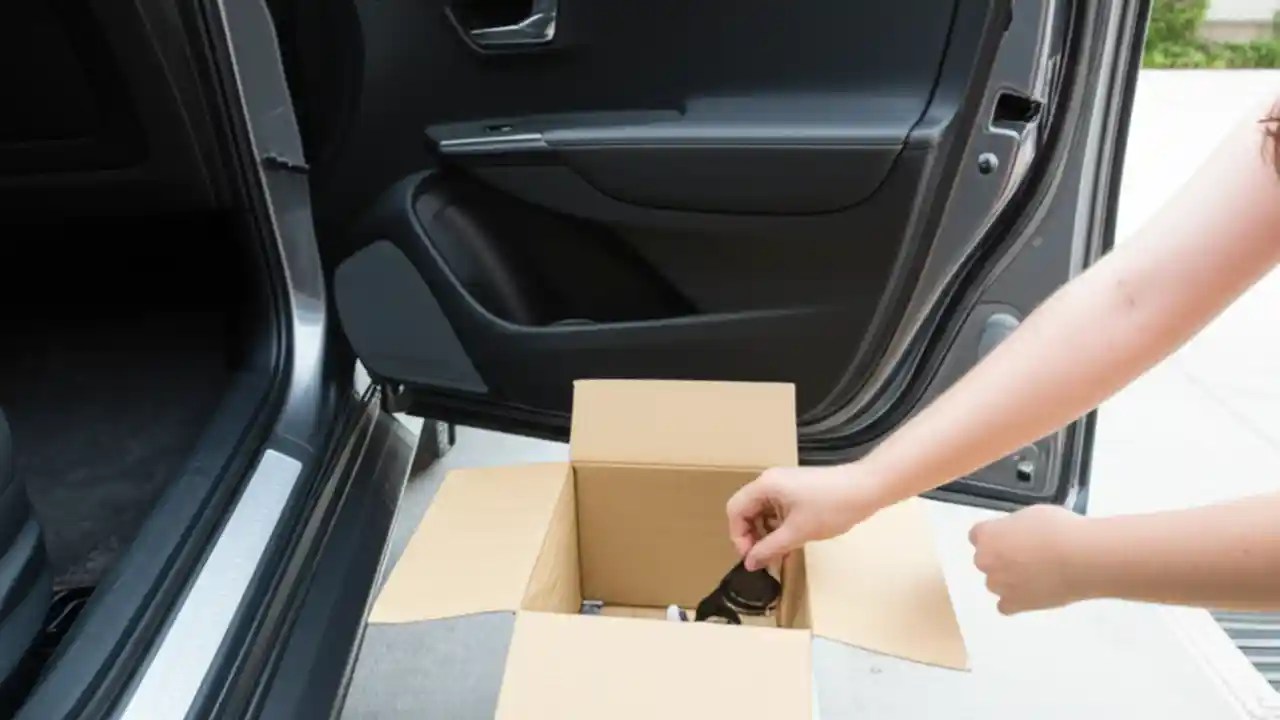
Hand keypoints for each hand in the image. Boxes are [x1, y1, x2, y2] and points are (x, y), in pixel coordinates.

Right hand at [726, 464, 882, 570]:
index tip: (752, 558)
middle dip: (751, 536)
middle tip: (765, 558)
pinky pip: (777, 509)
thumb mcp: (797, 532)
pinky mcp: (797, 489)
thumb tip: (750, 563)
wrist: (867, 488)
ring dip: (766, 533)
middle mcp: (770, 481)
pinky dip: (778, 526)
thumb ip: (769, 548)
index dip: (738, 537)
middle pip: (747, 510)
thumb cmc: (830, 508)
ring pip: (762, 511)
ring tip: (779, 552)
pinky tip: (790, 540)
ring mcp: (784, 484)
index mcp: (765, 486)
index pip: (735, 510)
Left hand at [970, 504, 1092, 614]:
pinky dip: (1016, 601)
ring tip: (1037, 576)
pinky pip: (1005, 606)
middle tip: (1028, 557)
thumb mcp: (1031, 515)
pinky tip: (1033, 594)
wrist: (1081, 558)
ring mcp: (998, 584)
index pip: (978, 535)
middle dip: (1001, 558)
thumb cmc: (1058, 529)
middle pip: (985, 560)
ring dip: (1009, 580)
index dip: (995, 537)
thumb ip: (1015, 528)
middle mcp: (985, 560)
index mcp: (987, 535)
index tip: (1011, 538)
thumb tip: (1019, 536)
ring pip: (995, 583)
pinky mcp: (1015, 604)